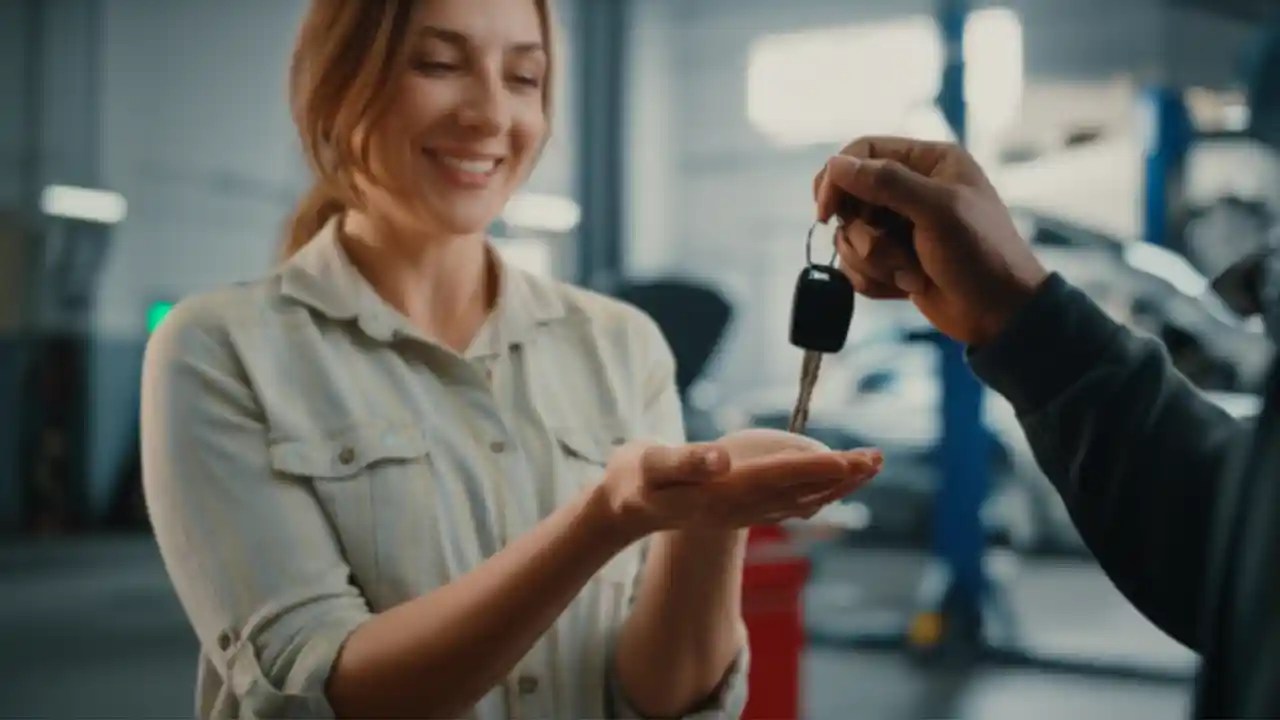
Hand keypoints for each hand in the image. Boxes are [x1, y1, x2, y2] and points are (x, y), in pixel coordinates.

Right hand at [599, 429, 882, 536]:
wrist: (622, 509)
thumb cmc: (632, 481)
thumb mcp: (648, 467)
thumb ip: (683, 462)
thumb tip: (720, 460)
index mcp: (719, 495)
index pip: (775, 479)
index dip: (813, 469)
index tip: (849, 460)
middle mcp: (737, 509)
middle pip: (797, 491)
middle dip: (839, 476)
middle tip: (876, 459)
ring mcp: (741, 514)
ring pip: (799, 499)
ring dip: (836, 484)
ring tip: (868, 467)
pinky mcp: (741, 510)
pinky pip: (789, 502)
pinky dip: (817, 491)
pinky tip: (833, 487)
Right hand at [812, 136, 1050, 345]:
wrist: (998, 315)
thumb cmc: (980, 255)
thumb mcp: (937, 210)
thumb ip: (886, 183)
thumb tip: (835, 164)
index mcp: (929, 162)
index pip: (863, 153)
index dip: (837, 179)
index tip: (826, 211)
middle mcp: (912, 189)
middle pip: (849, 197)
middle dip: (862, 231)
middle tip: (885, 247)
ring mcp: (900, 226)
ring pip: (850, 235)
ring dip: (874, 259)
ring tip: (909, 272)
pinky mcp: (892, 259)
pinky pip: (856, 264)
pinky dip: (875, 279)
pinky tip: (906, 285)